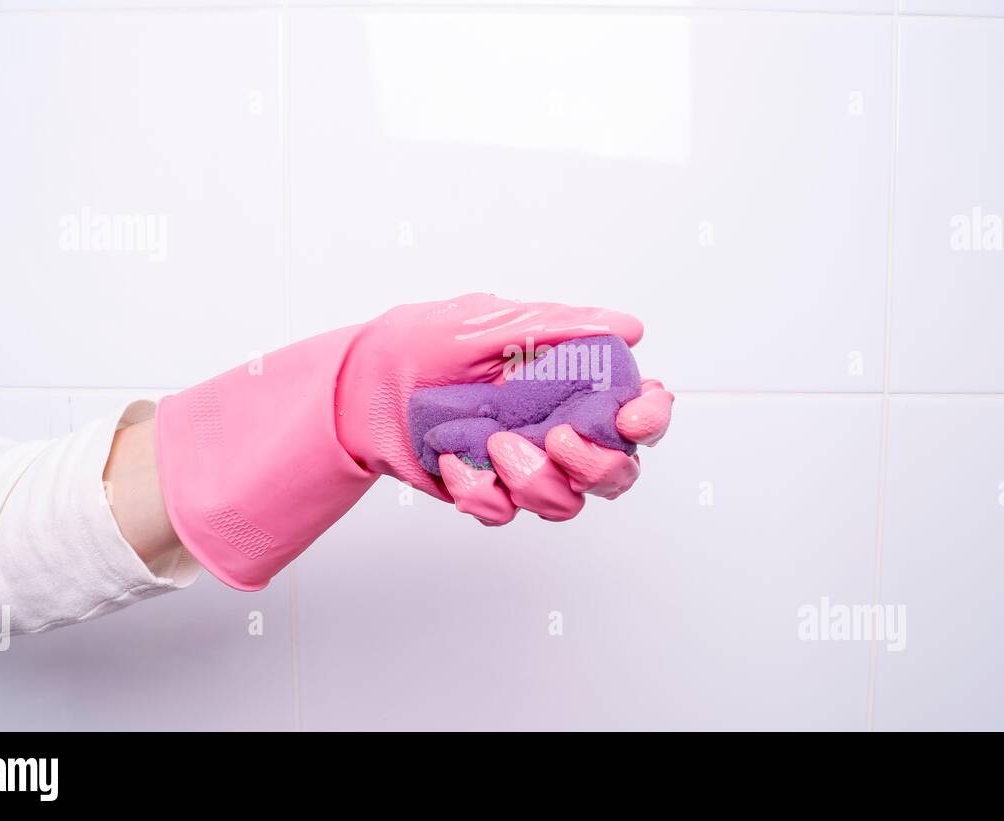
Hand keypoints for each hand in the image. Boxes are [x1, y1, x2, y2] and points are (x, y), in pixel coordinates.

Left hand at [155, 293, 671, 590]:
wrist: (354, 388)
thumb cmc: (418, 343)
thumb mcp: (487, 323)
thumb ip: (557, 327)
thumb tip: (627, 327)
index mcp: (570, 382)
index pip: (638, 408)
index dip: (649, 418)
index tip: (631, 415)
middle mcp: (556, 427)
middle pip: (617, 471)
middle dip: (595, 463)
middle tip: (556, 437)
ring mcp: (524, 464)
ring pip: (567, 501)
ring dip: (533, 477)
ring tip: (492, 444)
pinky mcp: (488, 491)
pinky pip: (506, 511)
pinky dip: (478, 488)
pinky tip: (453, 459)